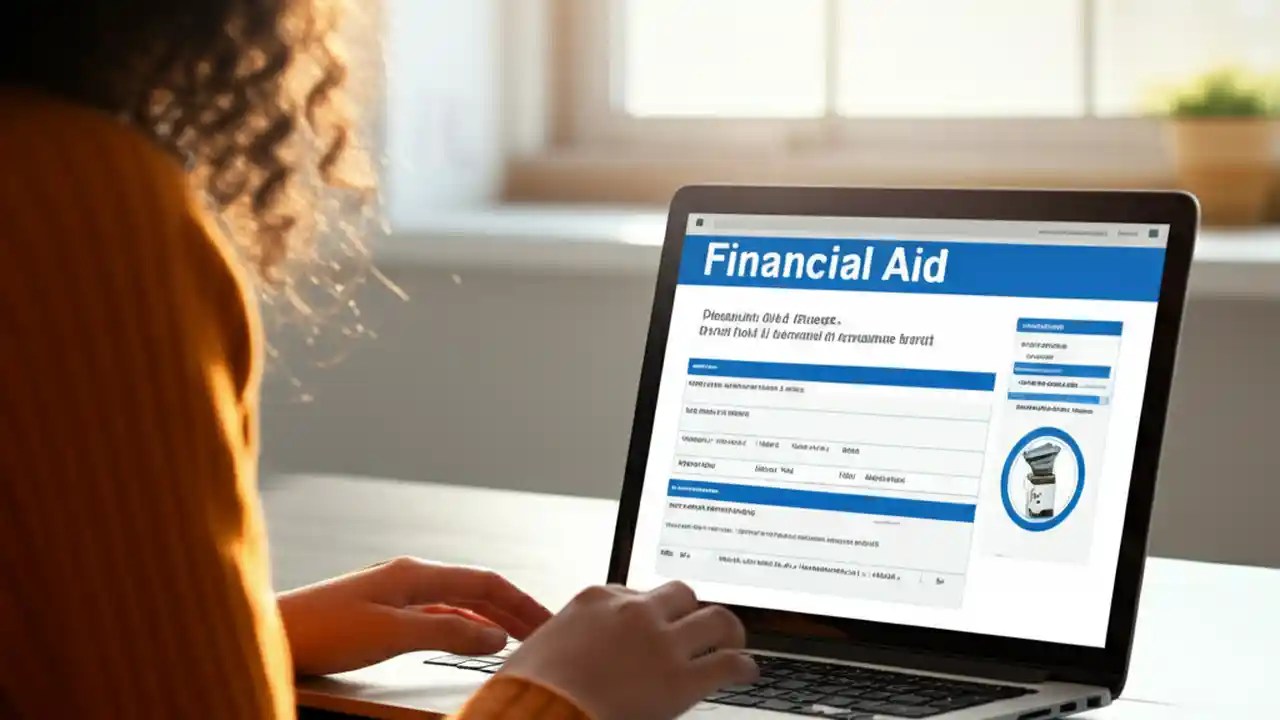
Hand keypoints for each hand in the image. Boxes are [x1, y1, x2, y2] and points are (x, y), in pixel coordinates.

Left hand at [278, 556, 551, 675]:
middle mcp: (410, 577)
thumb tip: (496, 636)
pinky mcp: (383, 611)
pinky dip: (465, 626)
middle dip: (513, 608)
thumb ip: (446, 633)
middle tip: (544, 632)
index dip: (521, 601)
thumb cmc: (324, 629)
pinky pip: (440, 614)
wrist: (274, 633)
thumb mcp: (392, 633)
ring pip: (459, 603)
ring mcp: (396, 593)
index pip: (485, 581)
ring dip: (491, 618)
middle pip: (476, 589)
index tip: (549, 620)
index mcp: (416, 574)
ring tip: (518, 637)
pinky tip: (473, 639)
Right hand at [499, 581, 757, 719]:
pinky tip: (745, 672)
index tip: (653, 622)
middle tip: (696, 626)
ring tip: (733, 640)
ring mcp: (661, 642)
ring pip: (715, 618)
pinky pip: (728, 662)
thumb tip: (567, 652)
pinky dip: (743, 666)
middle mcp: (635, 612)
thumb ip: (567, 639)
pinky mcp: (682, 679)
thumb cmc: (530, 691)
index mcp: (597, 600)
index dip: (649, 612)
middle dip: (690, 611)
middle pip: (680, 594)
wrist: (538, 714)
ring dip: (727, 630)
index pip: (636, 593)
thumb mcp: (540, 649)